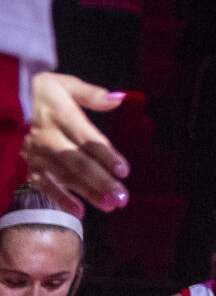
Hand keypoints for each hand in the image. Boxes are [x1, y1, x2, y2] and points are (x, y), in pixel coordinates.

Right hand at [23, 73, 129, 211]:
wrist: (1, 101)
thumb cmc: (37, 91)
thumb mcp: (64, 84)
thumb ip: (92, 94)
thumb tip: (120, 98)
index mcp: (61, 115)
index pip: (88, 139)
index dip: (106, 155)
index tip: (125, 171)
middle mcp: (49, 138)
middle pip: (78, 163)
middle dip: (101, 182)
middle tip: (122, 198)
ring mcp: (36, 154)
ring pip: (64, 177)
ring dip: (87, 192)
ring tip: (109, 205)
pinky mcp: (25, 165)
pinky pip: (42, 185)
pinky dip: (59, 199)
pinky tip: (78, 211)